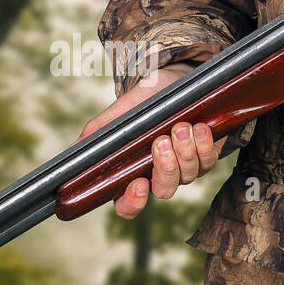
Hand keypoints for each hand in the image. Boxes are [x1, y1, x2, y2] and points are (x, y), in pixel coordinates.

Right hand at [78, 63, 225, 218]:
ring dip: (185, 152)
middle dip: (165, 167)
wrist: (175, 79)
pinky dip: (204, 146)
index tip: (138, 184)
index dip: (133, 203)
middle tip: (161, 141)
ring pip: (188, 176)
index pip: (128, 205)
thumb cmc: (145, 99)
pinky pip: (208, 162)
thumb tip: (75, 151)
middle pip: (164, 190)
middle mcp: (159, 175)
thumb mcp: (121, 112)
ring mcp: (185, 168)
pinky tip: (200, 128)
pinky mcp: (206, 156)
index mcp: (133, 172)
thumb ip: (100, 131)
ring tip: (181, 127)